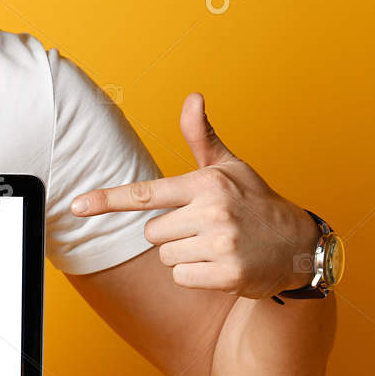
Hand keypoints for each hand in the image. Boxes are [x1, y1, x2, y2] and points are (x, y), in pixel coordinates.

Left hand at [69, 93, 318, 299]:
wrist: (298, 244)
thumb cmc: (256, 202)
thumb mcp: (231, 167)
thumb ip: (202, 137)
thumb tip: (192, 97)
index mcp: (206, 183)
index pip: (145, 193)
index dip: (107, 200)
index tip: (76, 205)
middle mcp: (212, 211)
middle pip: (152, 233)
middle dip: (172, 235)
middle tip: (205, 229)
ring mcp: (221, 244)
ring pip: (166, 258)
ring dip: (185, 257)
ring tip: (217, 247)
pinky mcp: (228, 274)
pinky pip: (183, 278)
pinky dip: (198, 277)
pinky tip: (222, 266)